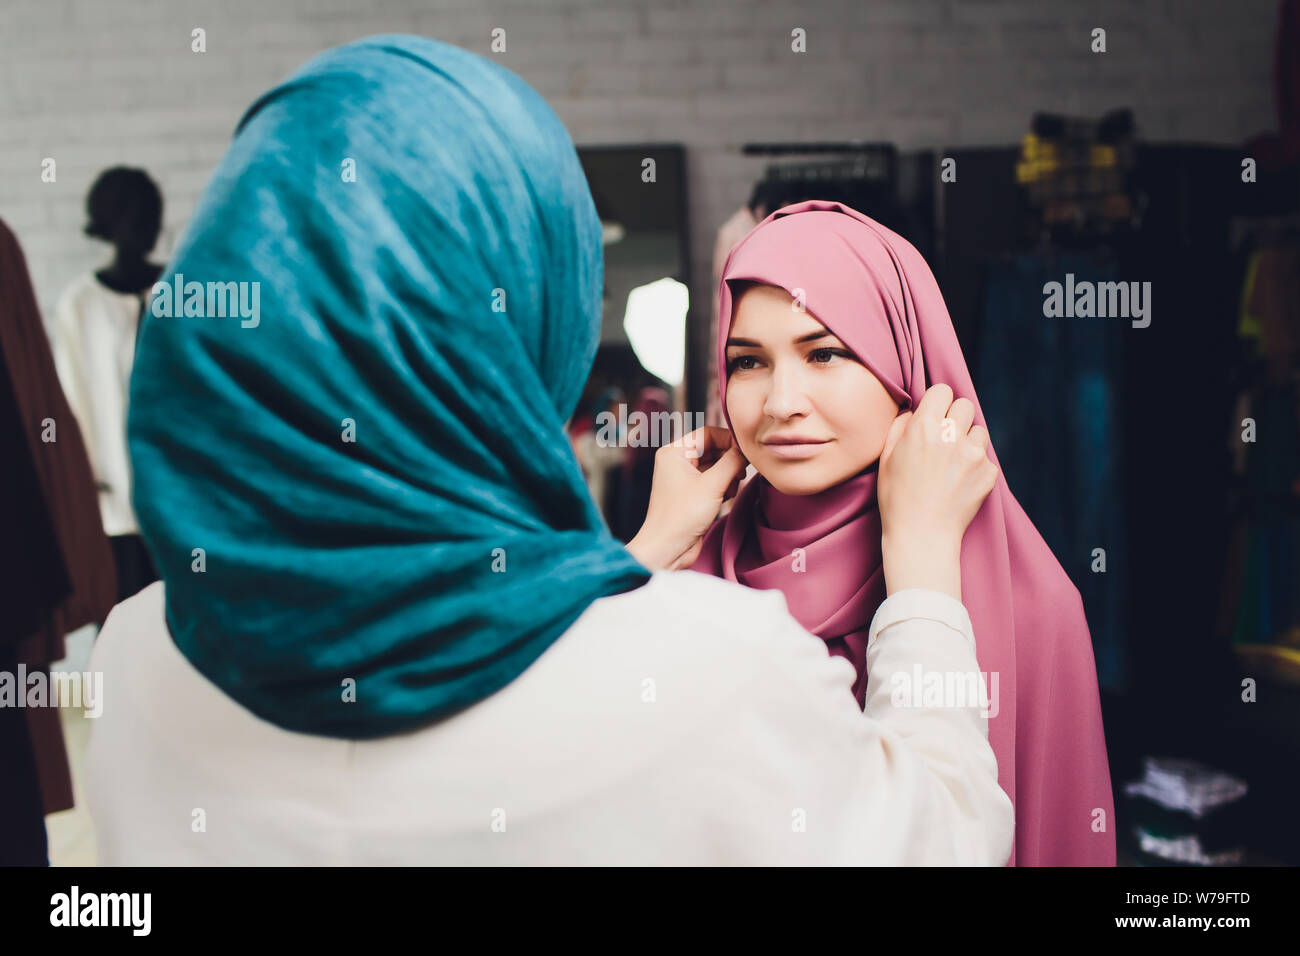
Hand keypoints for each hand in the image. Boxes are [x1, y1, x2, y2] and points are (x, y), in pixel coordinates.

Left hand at [627, 426, 747, 569]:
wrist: (668, 549)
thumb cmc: (681, 517)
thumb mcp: (712, 485)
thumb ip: (732, 462)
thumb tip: (747, 449)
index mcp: (674, 452)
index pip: (708, 434)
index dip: (729, 440)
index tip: (746, 451)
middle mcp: (677, 462)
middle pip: (713, 449)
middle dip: (730, 461)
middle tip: (742, 472)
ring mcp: (684, 478)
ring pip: (716, 466)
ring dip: (729, 475)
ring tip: (730, 489)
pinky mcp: (692, 494)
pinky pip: (714, 481)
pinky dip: (724, 486)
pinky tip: (725, 497)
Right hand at [877, 384, 998, 600]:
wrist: (922, 536)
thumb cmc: (897, 499)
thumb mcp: (886, 459)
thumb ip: (899, 427)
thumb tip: (912, 412)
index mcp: (924, 428)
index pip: (943, 391)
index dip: (938, 402)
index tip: (934, 415)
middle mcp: (951, 436)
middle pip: (965, 405)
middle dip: (955, 418)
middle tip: (945, 438)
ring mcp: (974, 455)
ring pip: (979, 430)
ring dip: (968, 440)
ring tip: (953, 463)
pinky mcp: (989, 473)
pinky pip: (986, 458)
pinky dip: (976, 466)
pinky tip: (960, 482)